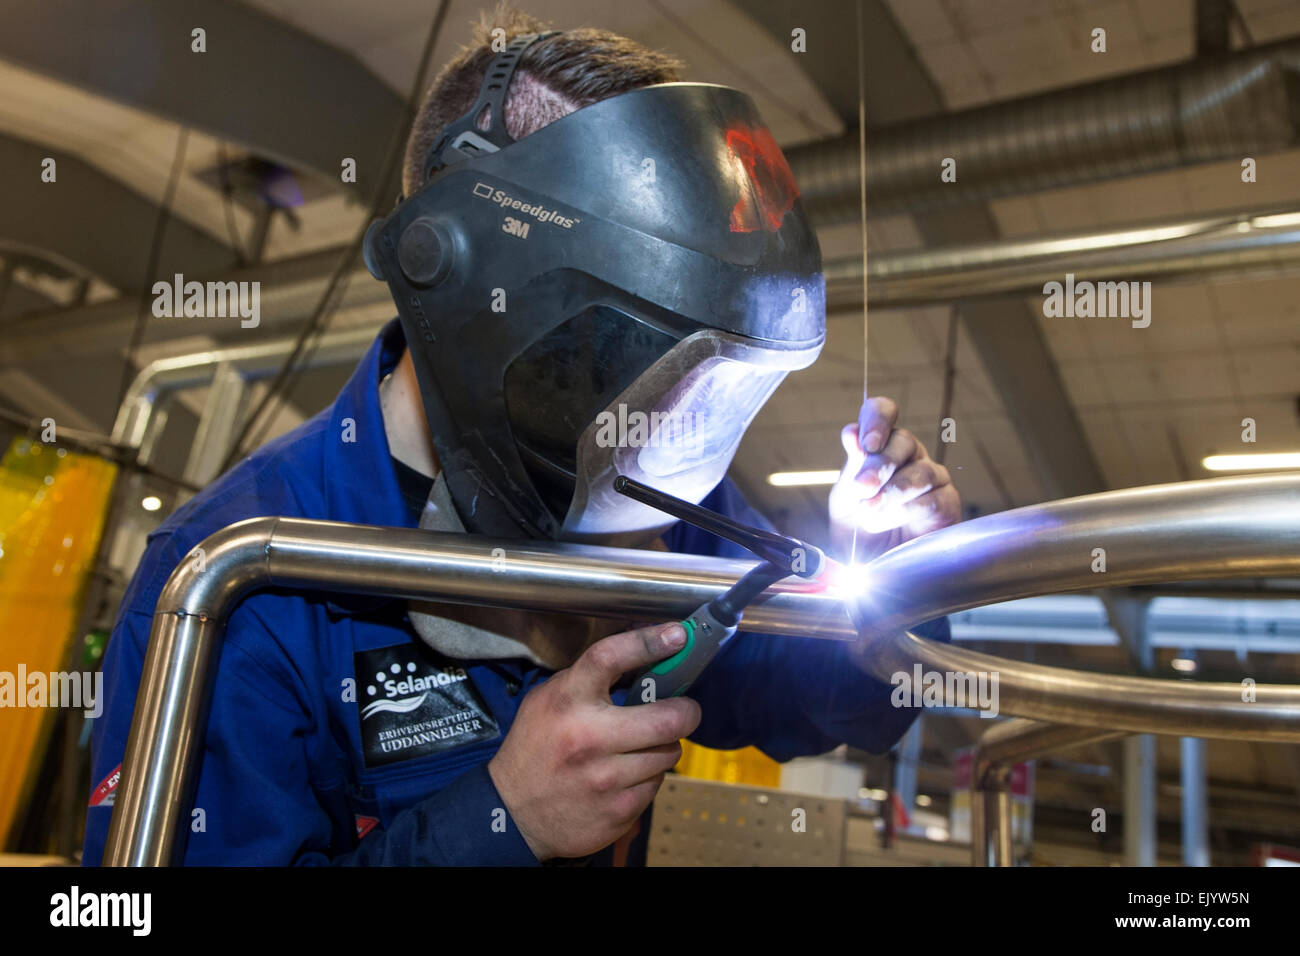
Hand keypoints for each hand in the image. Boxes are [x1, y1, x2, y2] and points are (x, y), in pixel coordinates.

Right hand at [487, 622, 701, 860]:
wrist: (513, 814)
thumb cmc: (535, 749)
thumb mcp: (547, 701)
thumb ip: (587, 680)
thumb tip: (642, 656)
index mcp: (567, 701)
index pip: (609, 658)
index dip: (648, 642)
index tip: (676, 635)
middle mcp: (588, 738)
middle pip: (667, 718)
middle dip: (686, 712)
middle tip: (684, 710)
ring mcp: (605, 778)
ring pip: (668, 753)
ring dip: (663, 747)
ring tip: (642, 747)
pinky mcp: (619, 811)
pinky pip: (656, 785)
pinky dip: (648, 777)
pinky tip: (626, 777)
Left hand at [828, 396, 960, 562]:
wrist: (873, 570)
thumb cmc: (857, 532)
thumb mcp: (845, 500)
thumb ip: (851, 468)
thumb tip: (852, 432)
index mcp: (880, 446)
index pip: (883, 412)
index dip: (877, 419)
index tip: (865, 444)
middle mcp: (908, 456)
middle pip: (903, 440)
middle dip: (879, 465)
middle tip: (862, 488)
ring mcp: (931, 477)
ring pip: (920, 471)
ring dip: (891, 493)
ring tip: (870, 514)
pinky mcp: (947, 502)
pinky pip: (933, 498)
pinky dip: (907, 510)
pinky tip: (891, 522)